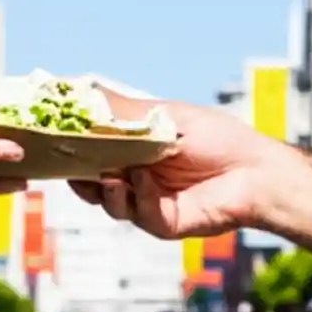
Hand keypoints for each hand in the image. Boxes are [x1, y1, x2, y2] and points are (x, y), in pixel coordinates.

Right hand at [70, 89, 293, 237]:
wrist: (257, 171)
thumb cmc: (218, 139)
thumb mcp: (165, 117)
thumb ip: (121, 111)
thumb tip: (78, 87)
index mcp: (135, 152)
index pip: (92, 154)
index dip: (73, 151)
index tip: (54, 142)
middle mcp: (137, 179)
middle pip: (93, 183)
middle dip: (79, 175)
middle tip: (69, 165)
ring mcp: (148, 203)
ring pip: (110, 203)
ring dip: (105, 190)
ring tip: (110, 175)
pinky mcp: (163, 224)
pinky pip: (140, 214)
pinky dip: (139, 197)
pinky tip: (145, 180)